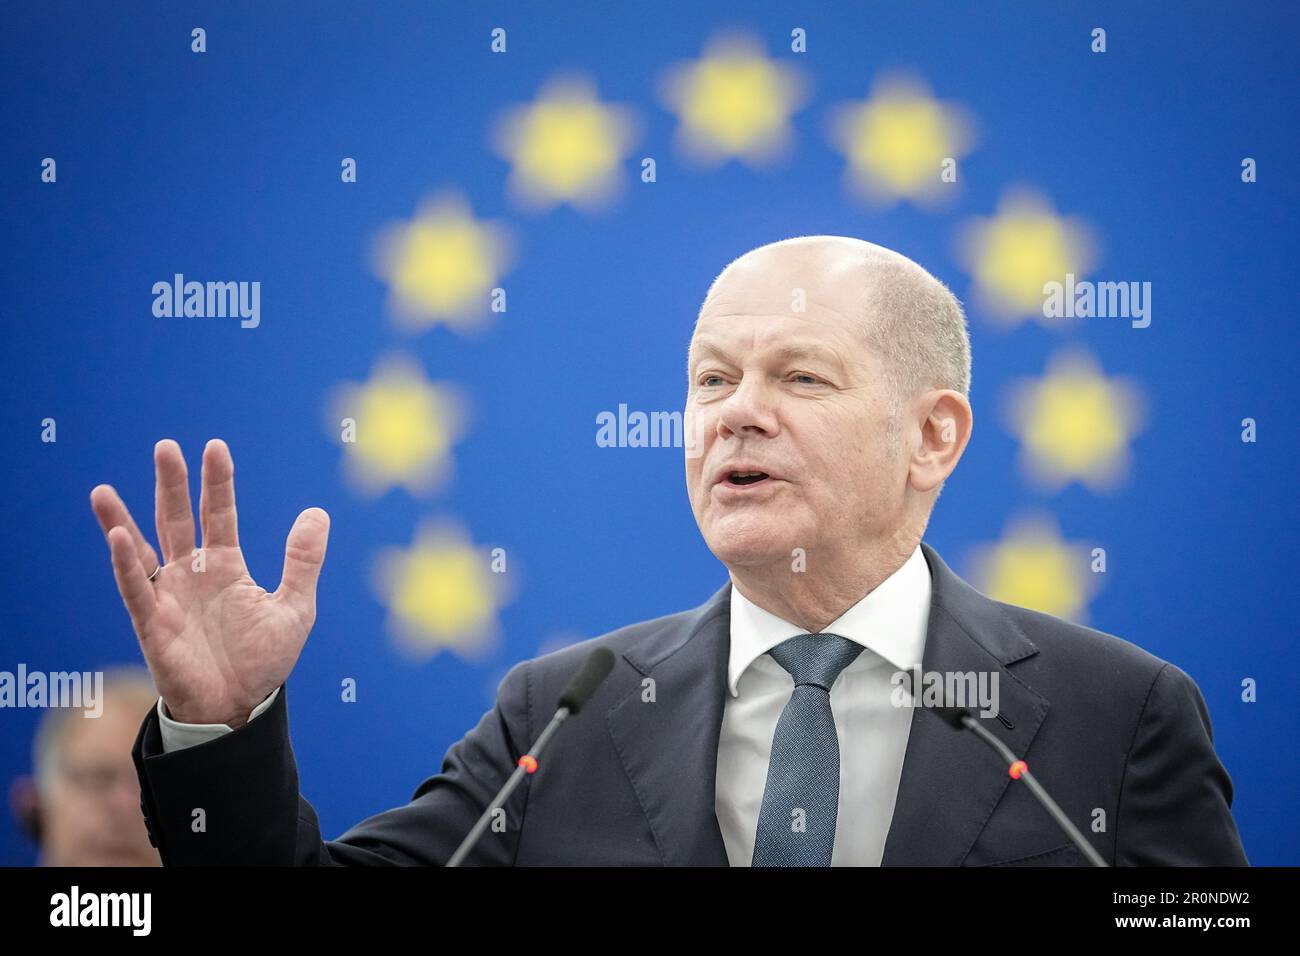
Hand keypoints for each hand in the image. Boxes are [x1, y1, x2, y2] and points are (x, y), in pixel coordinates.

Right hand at [90, 439, 329, 727]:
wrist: (241, 707)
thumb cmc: (262, 660)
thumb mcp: (295, 607)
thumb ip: (303, 561)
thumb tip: (317, 512)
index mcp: (225, 566)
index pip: (218, 514)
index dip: (217, 483)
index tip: (216, 448)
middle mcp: (192, 574)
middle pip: (176, 519)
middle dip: (171, 485)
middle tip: (166, 447)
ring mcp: (169, 597)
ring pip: (140, 550)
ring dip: (122, 520)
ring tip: (104, 492)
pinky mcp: (154, 625)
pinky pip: (136, 589)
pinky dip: (125, 565)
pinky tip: (117, 537)